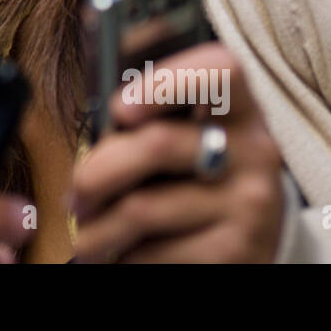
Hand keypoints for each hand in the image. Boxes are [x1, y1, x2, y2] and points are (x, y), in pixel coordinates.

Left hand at [69, 41, 283, 262]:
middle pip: (156, 145)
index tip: (119, 108)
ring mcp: (252, 206)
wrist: (251, 244)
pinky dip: (125, 259)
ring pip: (142, 209)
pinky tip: (124, 256)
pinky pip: (154, 255)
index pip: (218, 71)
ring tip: (87, 235)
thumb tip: (98, 132)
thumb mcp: (186, 141)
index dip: (164, 83)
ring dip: (97, 228)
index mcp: (239, 109)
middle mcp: (255, 152)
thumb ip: (150, 126)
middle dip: (95, 173)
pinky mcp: (239, 254)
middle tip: (75, 195)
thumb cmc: (193, 181)